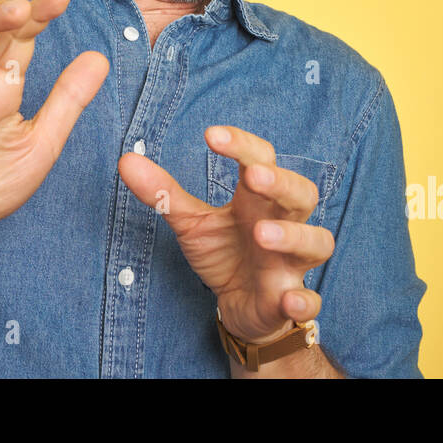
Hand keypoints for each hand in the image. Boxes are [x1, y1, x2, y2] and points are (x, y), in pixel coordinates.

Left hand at [117, 125, 334, 344]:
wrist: (242, 306)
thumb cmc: (225, 253)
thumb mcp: (191, 222)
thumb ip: (163, 193)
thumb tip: (126, 159)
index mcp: (257, 199)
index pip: (261, 159)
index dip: (242, 145)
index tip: (211, 136)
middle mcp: (283, 224)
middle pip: (301, 193)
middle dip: (281, 183)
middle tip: (254, 177)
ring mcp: (290, 263)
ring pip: (317, 242)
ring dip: (294, 236)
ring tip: (263, 234)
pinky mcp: (289, 301)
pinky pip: (310, 301)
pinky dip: (304, 301)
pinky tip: (288, 298)